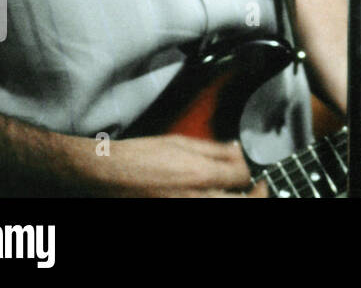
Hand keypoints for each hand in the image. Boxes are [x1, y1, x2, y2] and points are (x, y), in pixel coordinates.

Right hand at [73, 135, 266, 197]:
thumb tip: (238, 150)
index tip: (254, 170)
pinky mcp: (175, 219)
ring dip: (233, 200)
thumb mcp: (179, 142)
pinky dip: (214, 204)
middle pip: (245, 202)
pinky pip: (206, 211)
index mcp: (201, 175)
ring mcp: (186, 211)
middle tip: (256, 187)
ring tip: (233, 192)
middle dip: (256, 193)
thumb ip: (214, 149)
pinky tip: (211, 196)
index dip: (253, 171)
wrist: (104, 177)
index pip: (245, 176)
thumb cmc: (138, 156)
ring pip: (226, 208)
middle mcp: (198, 199)